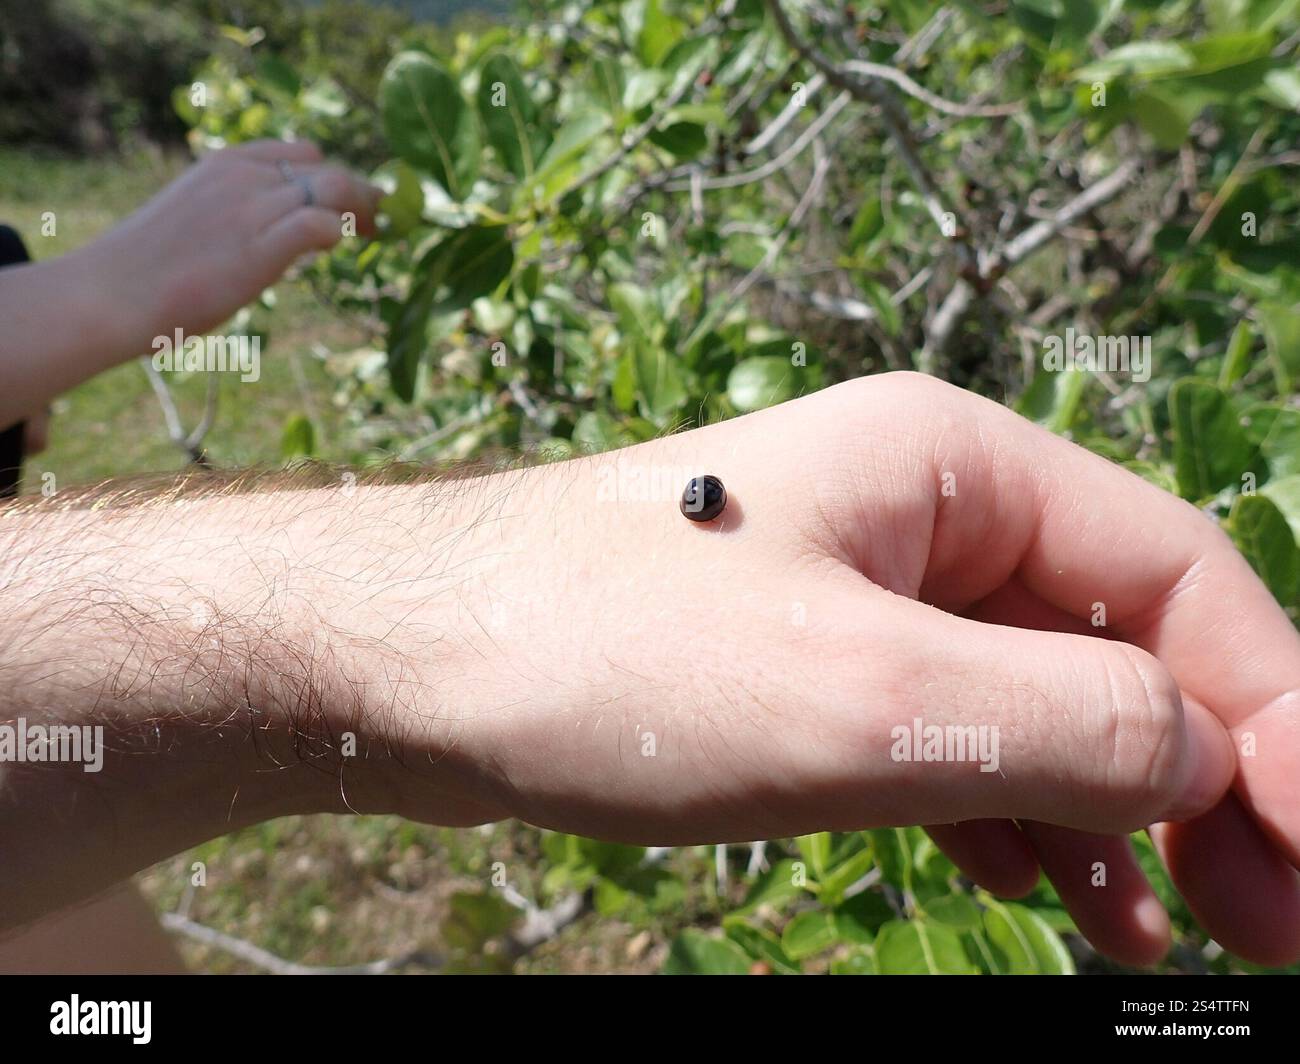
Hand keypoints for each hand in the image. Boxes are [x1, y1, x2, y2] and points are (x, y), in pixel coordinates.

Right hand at [87, 139, 379, 348]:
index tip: (352, 205)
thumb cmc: (148, 268)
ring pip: (334, 189)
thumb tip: (274, 237)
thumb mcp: (197, 219)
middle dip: (362, 196)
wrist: (111, 293)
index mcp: (227, 164)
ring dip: (364, 213)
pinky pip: (320, 223)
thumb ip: (237, 214)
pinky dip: (338, 232)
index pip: (303, 153)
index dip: (334, 177)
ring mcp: (253, 209)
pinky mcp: (259, 246)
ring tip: (376, 235)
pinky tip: (336, 248)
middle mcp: (245, 177)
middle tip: (379, 226)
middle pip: (328, 171)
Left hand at [350, 372, 1296, 966]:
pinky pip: (953, 730)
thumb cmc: (618, 653)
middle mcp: (922, 511)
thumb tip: (1205, 756)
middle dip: (1204, 774)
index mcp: (956, 468)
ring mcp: (864, 586)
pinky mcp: (811, 657)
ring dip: (1114, 807)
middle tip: (1270, 923)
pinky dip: (1012, 808)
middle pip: (1119, 637)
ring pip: (1039, 695)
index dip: (1274, 709)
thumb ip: (1069, 720)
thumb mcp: (871, 699)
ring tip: (1165, 930)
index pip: (1177, 574)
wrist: (414, 667)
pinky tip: (1044, 885)